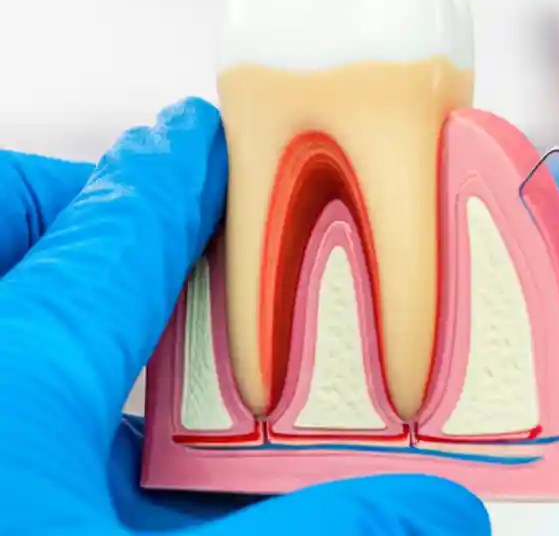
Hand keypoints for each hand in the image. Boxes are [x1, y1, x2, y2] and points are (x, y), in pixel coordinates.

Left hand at [0, 99, 487, 533]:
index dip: (186, 170)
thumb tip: (442, 514)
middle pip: (8, 219)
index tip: (217, 134)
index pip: (123, 225)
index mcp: (15, 379)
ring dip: (44, 285)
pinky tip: (70, 449)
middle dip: (67, 204)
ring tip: (112, 339)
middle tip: (138, 243)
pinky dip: (32, 369)